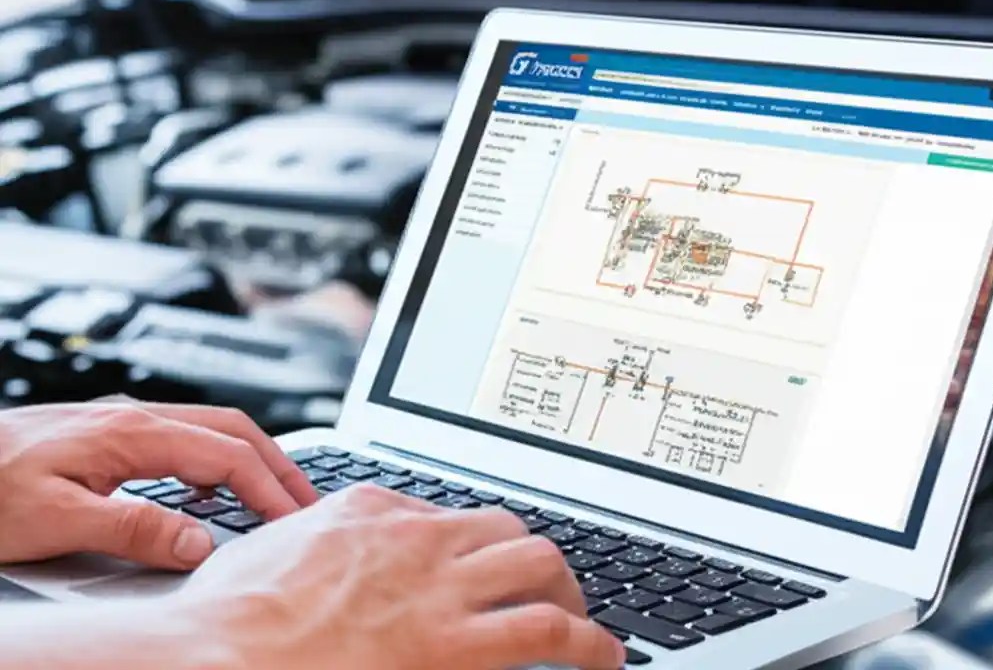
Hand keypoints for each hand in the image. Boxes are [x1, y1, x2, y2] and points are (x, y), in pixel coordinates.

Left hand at [0, 401, 315, 569]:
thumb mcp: (55, 520)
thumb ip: (133, 529)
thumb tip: (200, 541)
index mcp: (132, 434)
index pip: (227, 456)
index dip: (269, 489)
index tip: (295, 520)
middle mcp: (134, 418)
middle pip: (233, 429)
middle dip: (279, 463)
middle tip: (308, 500)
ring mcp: (122, 422)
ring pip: (211, 429)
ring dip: (252, 459)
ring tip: (274, 495)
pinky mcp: (109, 434)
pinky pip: (185, 437)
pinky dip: (217, 460)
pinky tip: (210, 490)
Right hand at [181, 484, 625, 669]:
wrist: (216, 657)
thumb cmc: (225, 618)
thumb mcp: (270, 548)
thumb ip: (317, 537)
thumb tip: (326, 539)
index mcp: (369, 511)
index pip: (447, 514)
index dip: (472, 547)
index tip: (480, 567)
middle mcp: (416, 540)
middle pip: (508, 530)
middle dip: (534, 560)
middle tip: (545, 590)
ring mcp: (441, 589)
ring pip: (540, 564)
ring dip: (570, 593)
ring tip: (582, 623)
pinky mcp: (456, 645)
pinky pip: (548, 631)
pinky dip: (589, 643)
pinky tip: (602, 659)